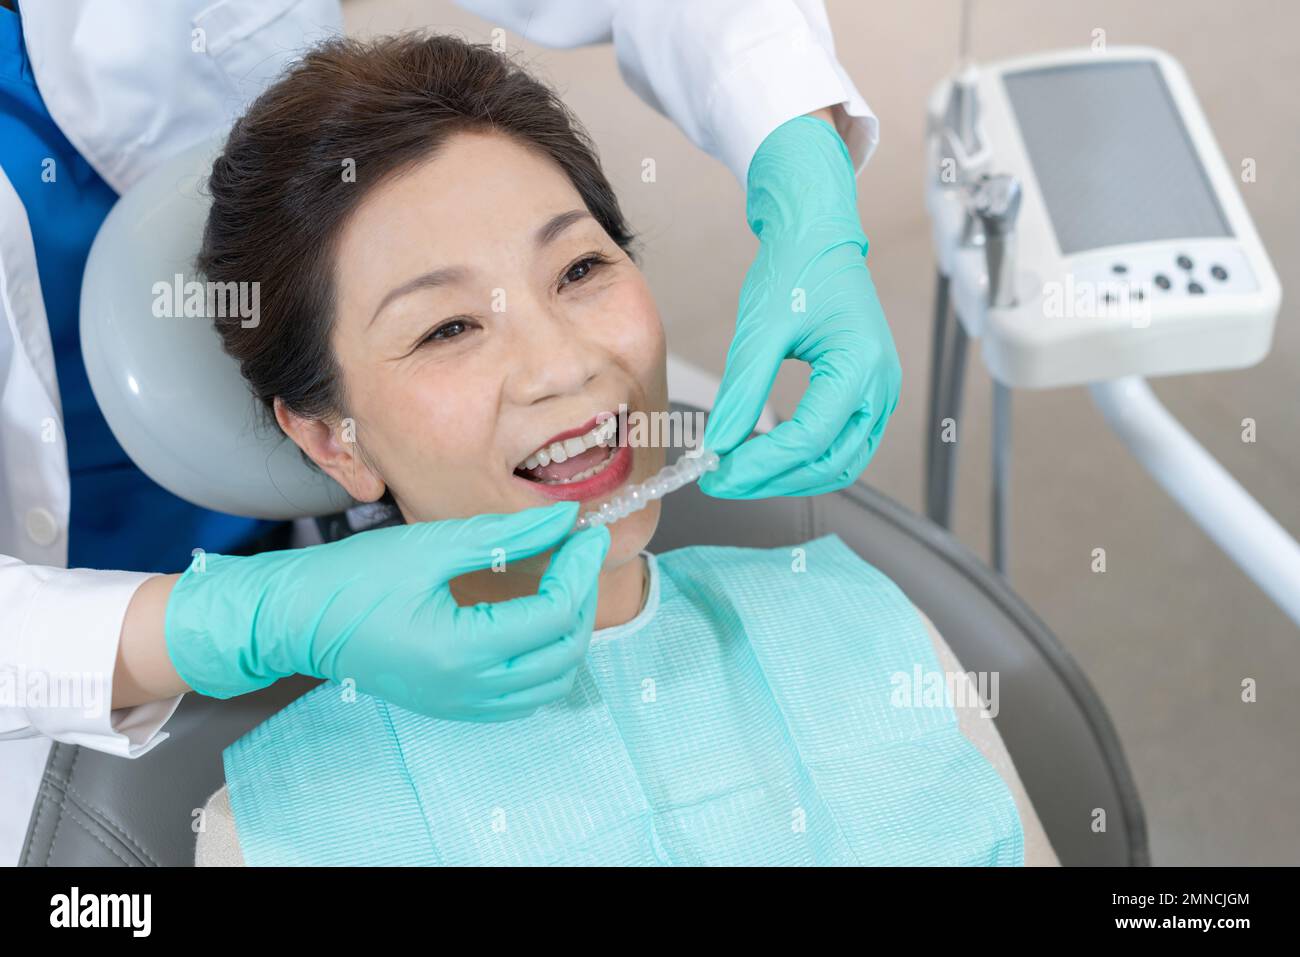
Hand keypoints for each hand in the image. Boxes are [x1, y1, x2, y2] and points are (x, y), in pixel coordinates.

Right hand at [164, 501, 609, 720]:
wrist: (297, 621)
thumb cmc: (354, 579)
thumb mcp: (431, 545)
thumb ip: (505, 534)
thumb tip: (565, 518)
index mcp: (463, 648)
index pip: (554, 613)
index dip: (580, 569)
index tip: (587, 532)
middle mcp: (469, 689)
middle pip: (564, 651)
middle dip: (582, 597)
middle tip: (576, 553)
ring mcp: (463, 705)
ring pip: (551, 682)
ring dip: (568, 633)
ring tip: (560, 583)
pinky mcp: (456, 707)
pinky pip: (524, 697)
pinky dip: (544, 661)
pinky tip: (535, 620)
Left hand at [700, 115, 900, 498]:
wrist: (818, 237)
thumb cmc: (796, 269)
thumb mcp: (760, 330)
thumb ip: (741, 391)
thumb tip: (719, 445)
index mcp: (861, 365)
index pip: (809, 439)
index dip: (760, 464)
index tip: (717, 473)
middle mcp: (881, 386)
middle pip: (830, 462)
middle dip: (773, 479)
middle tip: (722, 482)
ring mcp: (880, 393)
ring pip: (840, 463)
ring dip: (790, 477)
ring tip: (740, 475)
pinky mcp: (868, 396)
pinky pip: (842, 446)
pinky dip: (805, 461)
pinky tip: (767, 458)